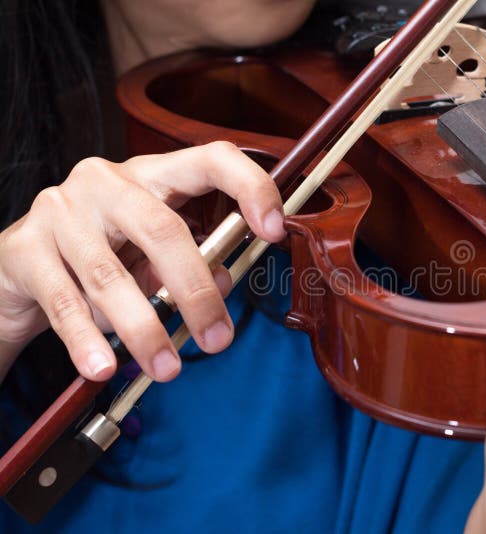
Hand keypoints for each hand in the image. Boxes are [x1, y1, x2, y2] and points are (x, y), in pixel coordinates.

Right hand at [0, 142, 284, 382]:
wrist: (16, 265)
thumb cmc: (101, 254)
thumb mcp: (152, 256)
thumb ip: (191, 264)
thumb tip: (223, 283)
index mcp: (151, 175)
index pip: (210, 159)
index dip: (249, 187)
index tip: (275, 230)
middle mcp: (105, 182)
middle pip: (163, 229)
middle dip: (196, 292)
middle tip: (218, 339)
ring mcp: (60, 210)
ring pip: (111, 275)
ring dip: (145, 329)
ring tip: (167, 367)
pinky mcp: (23, 248)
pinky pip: (65, 301)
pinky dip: (88, 339)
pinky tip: (104, 366)